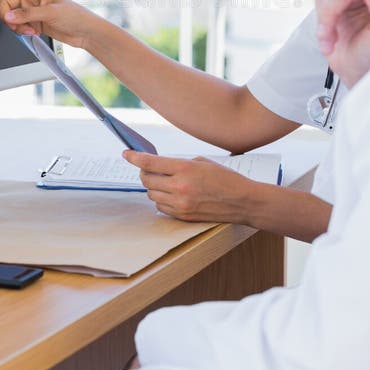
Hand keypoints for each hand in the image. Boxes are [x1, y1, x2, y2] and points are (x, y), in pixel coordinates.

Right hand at [0, 0, 90, 48]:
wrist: (84, 32)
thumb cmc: (75, 15)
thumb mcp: (51, 12)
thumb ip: (27, 14)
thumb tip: (8, 17)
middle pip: (4, 2)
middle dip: (7, 15)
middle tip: (17, 24)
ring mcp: (30, 10)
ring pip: (9, 15)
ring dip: (16, 25)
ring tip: (31, 30)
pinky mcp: (32, 22)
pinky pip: (16, 25)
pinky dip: (20, 30)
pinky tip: (32, 32)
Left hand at [123, 150, 253, 222]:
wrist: (242, 201)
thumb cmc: (226, 179)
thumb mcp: (202, 162)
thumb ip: (179, 164)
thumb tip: (160, 166)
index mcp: (185, 168)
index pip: (150, 163)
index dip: (135, 157)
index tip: (126, 154)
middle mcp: (180, 187)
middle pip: (147, 180)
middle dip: (144, 173)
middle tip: (148, 169)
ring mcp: (181, 203)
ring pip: (152, 194)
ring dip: (154, 187)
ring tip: (164, 182)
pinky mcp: (183, 216)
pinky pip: (161, 207)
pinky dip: (161, 200)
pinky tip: (171, 195)